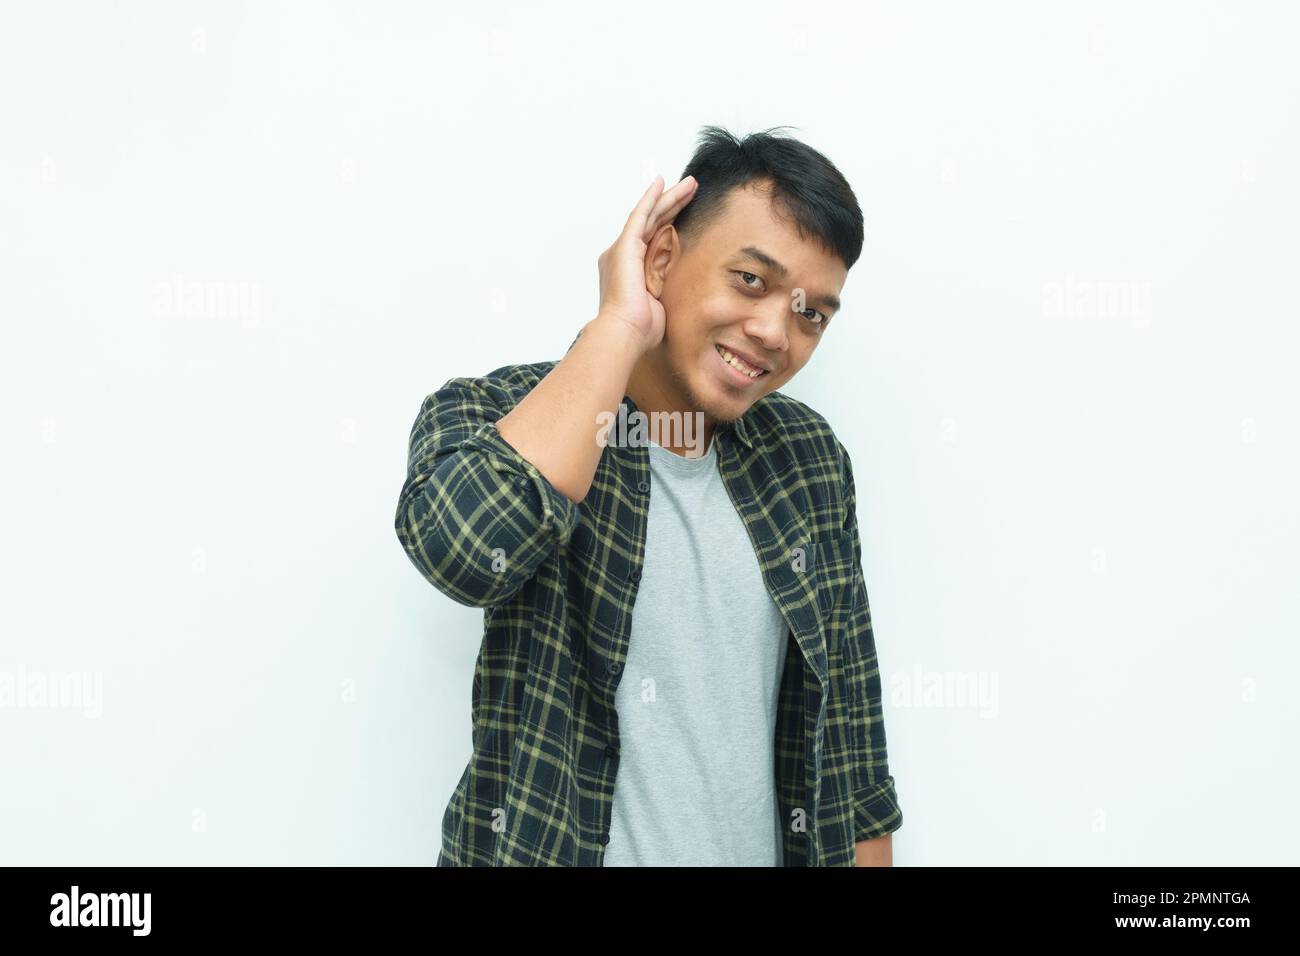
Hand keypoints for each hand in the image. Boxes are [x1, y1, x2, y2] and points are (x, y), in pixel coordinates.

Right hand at [594, 174, 697, 352]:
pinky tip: (661, 183)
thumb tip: (681, 282)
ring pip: (650, 215)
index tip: (686, 212)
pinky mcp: (625, 246)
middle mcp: (622, 256)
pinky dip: (650, 198)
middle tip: (692, 189)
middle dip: (673, 204)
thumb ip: (667, 286)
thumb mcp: (661, 302)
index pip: (653, 238)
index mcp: (630, 270)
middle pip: (653, 222)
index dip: (670, 222)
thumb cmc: (641, 327)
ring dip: (669, 197)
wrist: (625, 332)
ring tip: (690, 184)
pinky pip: (640, 215)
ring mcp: (622, 249)